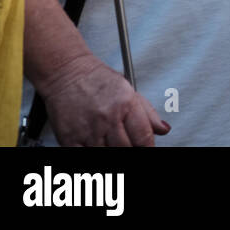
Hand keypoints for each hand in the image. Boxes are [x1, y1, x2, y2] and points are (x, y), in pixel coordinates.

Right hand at [37, 52, 168, 145]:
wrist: (66, 73)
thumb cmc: (97, 80)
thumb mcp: (129, 89)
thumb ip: (148, 113)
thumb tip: (163, 129)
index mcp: (126, 104)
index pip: (144, 137)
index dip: (148, 146)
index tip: (147, 146)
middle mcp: (108, 118)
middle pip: (127, 148)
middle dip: (130, 147)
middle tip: (128, 141)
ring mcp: (88, 130)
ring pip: (108, 154)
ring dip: (112, 150)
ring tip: (110, 140)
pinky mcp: (69, 138)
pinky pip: (85, 155)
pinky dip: (93, 152)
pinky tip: (96, 144)